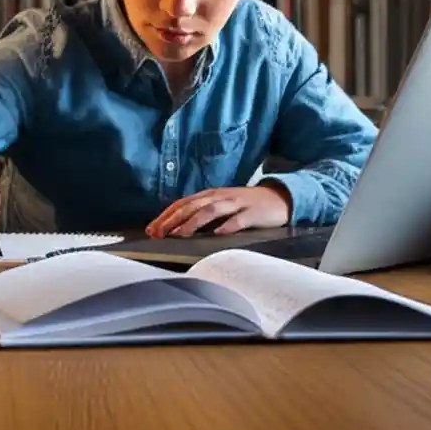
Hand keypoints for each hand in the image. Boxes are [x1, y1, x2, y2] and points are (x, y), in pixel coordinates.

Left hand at [146, 185, 291, 237]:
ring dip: (194, 222)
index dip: (166, 216)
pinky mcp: (253, 212)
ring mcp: (237, 203)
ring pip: (211, 210)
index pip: (183, 204)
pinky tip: (218, 233)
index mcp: (210, 195)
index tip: (151, 229)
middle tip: (158, 233)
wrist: (279, 198)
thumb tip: (175, 228)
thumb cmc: (246, 205)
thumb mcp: (221, 206)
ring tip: (180, 234)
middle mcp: (220, 196)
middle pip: (192, 206)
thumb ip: (202, 214)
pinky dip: (227, 226)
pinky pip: (239, 219)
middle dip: (173, 219)